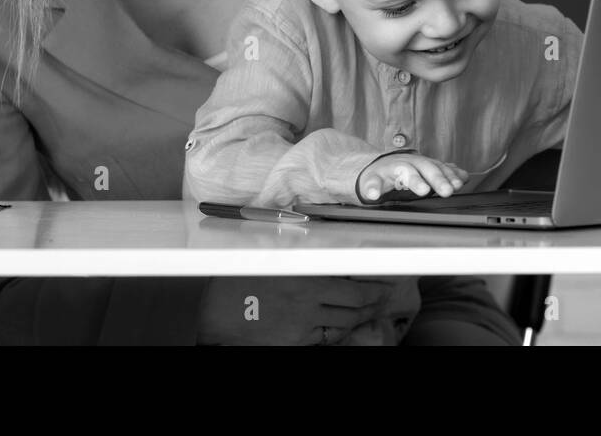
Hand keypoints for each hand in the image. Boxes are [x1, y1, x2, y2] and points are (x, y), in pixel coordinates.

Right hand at [196, 275, 398, 344]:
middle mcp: (309, 305)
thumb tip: (334, 257)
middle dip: (374, 303)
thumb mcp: (275, 258)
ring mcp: (303, 327)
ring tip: (367, 312)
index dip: (376, 288)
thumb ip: (305, 258)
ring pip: (343, 325)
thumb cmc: (241, 278)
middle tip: (384, 298)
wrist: (214, 313)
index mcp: (306, 279)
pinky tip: (339, 325)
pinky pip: (324, 338)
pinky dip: (336, 331)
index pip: (355, 287)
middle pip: (355, 308)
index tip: (386, 285)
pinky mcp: (294, 343)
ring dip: (359, 318)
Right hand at [357, 152, 467, 201]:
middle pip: (425, 168)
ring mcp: (390, 169)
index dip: (449, 176)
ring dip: (414, 180)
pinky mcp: (372, 177)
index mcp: (420, 163)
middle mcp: (407, 163)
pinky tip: (374, 195)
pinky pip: (372, 182)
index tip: (459, 185)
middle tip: (448, 191)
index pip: (438, 168)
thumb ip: (442, 174)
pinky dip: (373, 188)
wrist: (370, 169)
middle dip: (438, 178)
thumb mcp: (422, 172)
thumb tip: (463, 176)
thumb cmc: (400, 172)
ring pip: (403, 172)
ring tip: (423, 190)